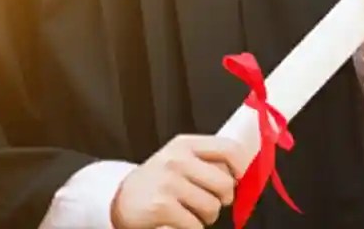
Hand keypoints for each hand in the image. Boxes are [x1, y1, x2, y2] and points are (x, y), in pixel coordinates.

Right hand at [110, 134, 248, 228]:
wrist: (121, 200)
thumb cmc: (157, 181)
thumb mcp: (179, 159)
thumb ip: (207, 161)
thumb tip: (243, 173)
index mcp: (186, 144)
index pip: (230, 149)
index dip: (242, 168)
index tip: (238, 179)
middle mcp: (177, 159)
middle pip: (225, 184)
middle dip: (222, 199)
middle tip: (209, 200)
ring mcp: (169, 182)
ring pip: (212, 208)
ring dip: (206, 217)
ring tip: (190, 211)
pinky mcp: (162, 206)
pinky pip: (195, 225)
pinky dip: (191, 228)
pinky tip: (178, 221)